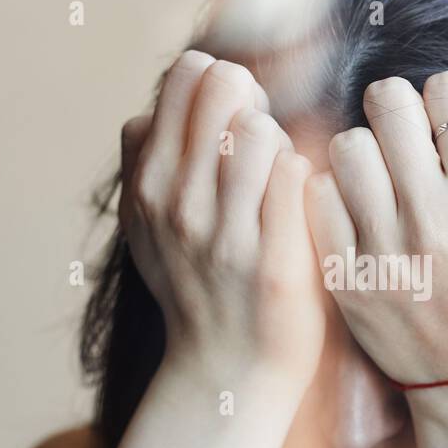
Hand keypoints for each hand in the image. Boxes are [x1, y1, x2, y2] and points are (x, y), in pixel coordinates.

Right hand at [119, 51, 323, 388]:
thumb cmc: (196, 290)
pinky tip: (303, 200)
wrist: (226, 371)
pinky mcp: (275, 261)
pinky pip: (296, 173)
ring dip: (281, 140)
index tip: (235, 111)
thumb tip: (146, 112)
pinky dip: (306, 174)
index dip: (220, 79)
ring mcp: (226, 234)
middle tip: (264, 133)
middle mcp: (178, 205)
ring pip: (261, 129)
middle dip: (254, 98)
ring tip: (280, 174)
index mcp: (147, 187)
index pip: (185, 76)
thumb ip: (142, 167)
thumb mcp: (146, 230)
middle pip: (224, 90)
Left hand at [304, 71, 447, 386]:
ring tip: (384, 172)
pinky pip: (317, 196)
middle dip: (402, 105)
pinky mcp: (344, 274)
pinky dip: (335, 189)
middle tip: (409, 130)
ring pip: (348, 145)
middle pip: (389, 105)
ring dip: (367, 147)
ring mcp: (380, 248)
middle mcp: (429, 219)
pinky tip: (361, 206)